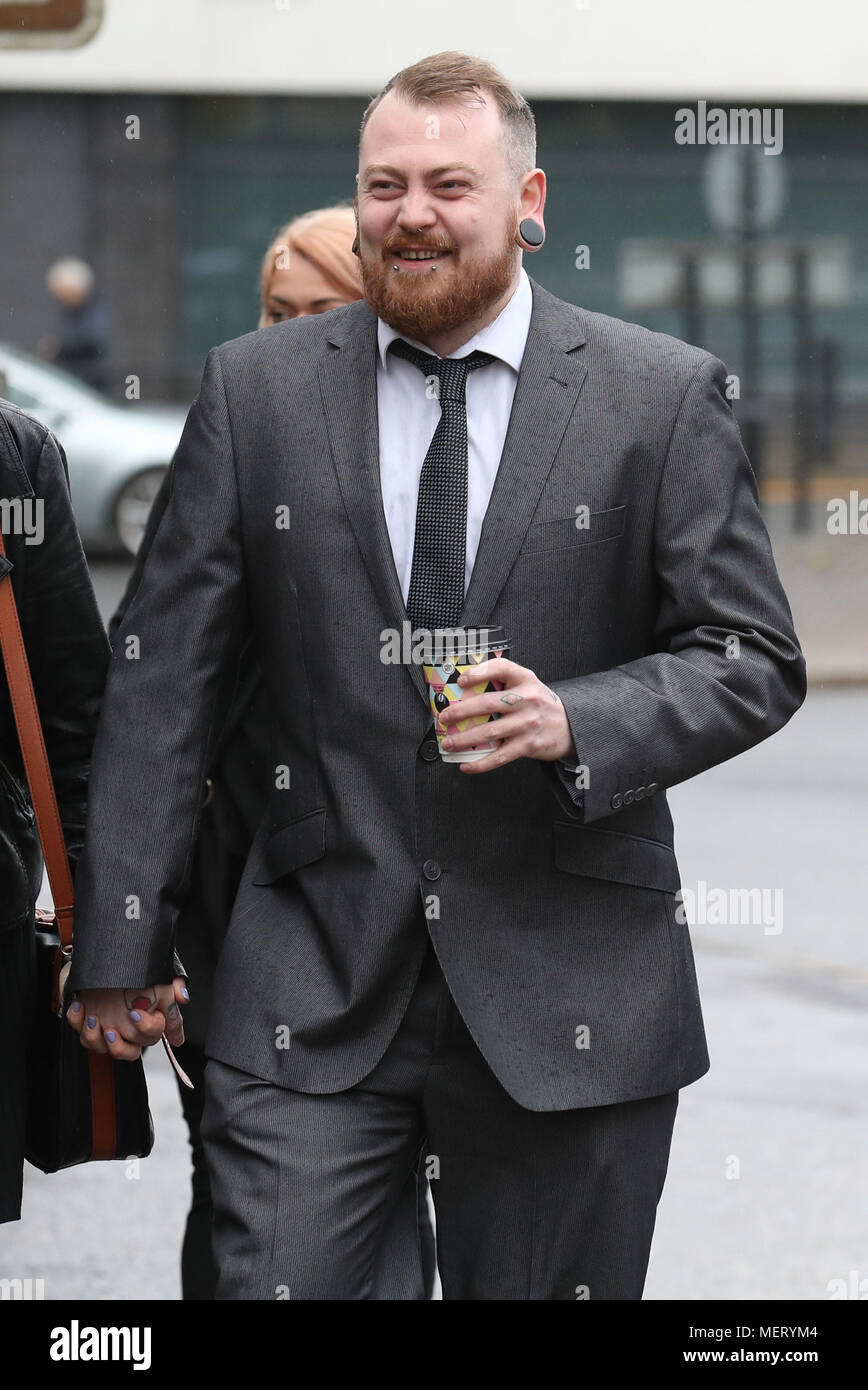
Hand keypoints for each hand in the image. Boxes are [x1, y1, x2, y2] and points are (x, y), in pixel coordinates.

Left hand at [66, 978, 187, 1061]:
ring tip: (94, 1018)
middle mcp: (125, 1028)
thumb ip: (173, 1013)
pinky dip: (76, 1019)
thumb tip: (178, 1038)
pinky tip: (79, 1006)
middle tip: (112, 1031)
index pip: (149, 1037)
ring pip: (98, 1047)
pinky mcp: (86, 1017)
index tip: (137, 1014)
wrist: (116, 955)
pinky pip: (77, 1028)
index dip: (146, 1028)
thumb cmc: (141, 972)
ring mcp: (105, 1024)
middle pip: (125, 1053)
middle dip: (117, 1046)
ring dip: (94, 1036)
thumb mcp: (163, 988)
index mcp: (145, 1024)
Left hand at [439, 657, 575, 773]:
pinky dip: (480, 763)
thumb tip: (469, 675)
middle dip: (461, 711)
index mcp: (525, 679)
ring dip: (464, 738)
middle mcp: (527, 699)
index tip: (461, 680)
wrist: (568, 726)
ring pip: (490, 732)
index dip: (479, 673)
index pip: (501, 669)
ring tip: (448, 742)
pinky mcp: (528, 745)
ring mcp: (527, 723)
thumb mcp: (528, 683)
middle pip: (488, 703)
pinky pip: (499, 756)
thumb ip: (504, 678)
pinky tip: (466, 765)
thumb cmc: (540, 704)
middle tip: (444, 717)